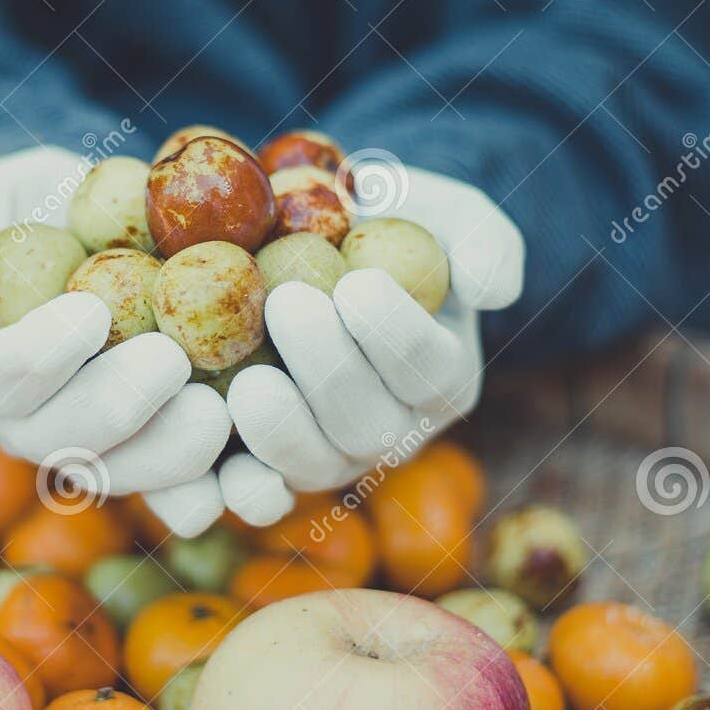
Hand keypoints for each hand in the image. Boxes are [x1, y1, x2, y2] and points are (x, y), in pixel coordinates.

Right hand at [0, 147, 231, 512]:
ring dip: (171, 455)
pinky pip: (179, 495)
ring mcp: (95, 451)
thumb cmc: (33, 208)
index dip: (42, 353)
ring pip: (124, 475)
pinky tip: (255, 476)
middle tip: (172, 359)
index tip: (91, 309)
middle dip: (118, 405)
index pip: (2, 377)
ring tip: (217, 410)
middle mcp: (31, 426)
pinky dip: (215, 490)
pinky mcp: (157, 458)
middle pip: (65, 440)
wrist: (102, 230)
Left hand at [219, 164, 523, 523]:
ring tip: (249, 381)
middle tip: (287, 303)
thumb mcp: (446, 213)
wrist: (316, 247)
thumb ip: (484, 241)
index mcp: (444, 376)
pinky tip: (217, 462)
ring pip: (316, 465)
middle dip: (329, 371)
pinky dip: (241, 488)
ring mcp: (333, 456)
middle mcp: (395, 430)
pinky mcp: (273, 467)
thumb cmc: (386, 226)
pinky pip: (262, 496)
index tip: (356, 283)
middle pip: (369, 425)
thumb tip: (493, 291)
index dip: (396, 336)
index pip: (431, 370)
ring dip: (281, 430)